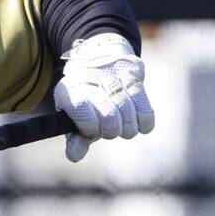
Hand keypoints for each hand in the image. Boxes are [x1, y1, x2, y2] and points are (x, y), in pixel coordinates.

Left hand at [52, 33, 154, 161]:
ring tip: (123, 127)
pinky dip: (144, 122)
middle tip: (110, 128)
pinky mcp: (132, 73)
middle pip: (108, 116)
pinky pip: (144, 106)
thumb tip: (74, 157)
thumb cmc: (86, 98)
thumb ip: (76, 138)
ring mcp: (112, 74)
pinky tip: (140, 125)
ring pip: (127, 111)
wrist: (98, 57)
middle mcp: (90, 79)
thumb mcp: (76, 116)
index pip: (81, 111)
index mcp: (70, 90)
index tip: (93, 130)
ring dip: (128, 128)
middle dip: (112, 130)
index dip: (91, 127)